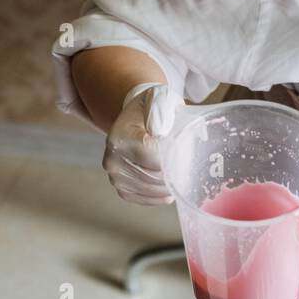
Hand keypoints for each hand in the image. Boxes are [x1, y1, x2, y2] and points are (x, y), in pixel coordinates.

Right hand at [102, 82, 182, 203]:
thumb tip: (159, 129)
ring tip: (179, 175)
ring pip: (152, 191)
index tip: (185, 149)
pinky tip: (168, 188)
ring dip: (169, 186)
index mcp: (121, 138)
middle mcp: (112, 159)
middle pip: (155, 178)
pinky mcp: (121, 188)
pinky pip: (145, 199)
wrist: (136, 120)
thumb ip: (161, 109)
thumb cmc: (151, 110)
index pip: (156, 159)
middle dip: (175, 173)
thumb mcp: (158, 99)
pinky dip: (160, 196)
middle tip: (186, 163)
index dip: (176, 158)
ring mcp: (115, 176)